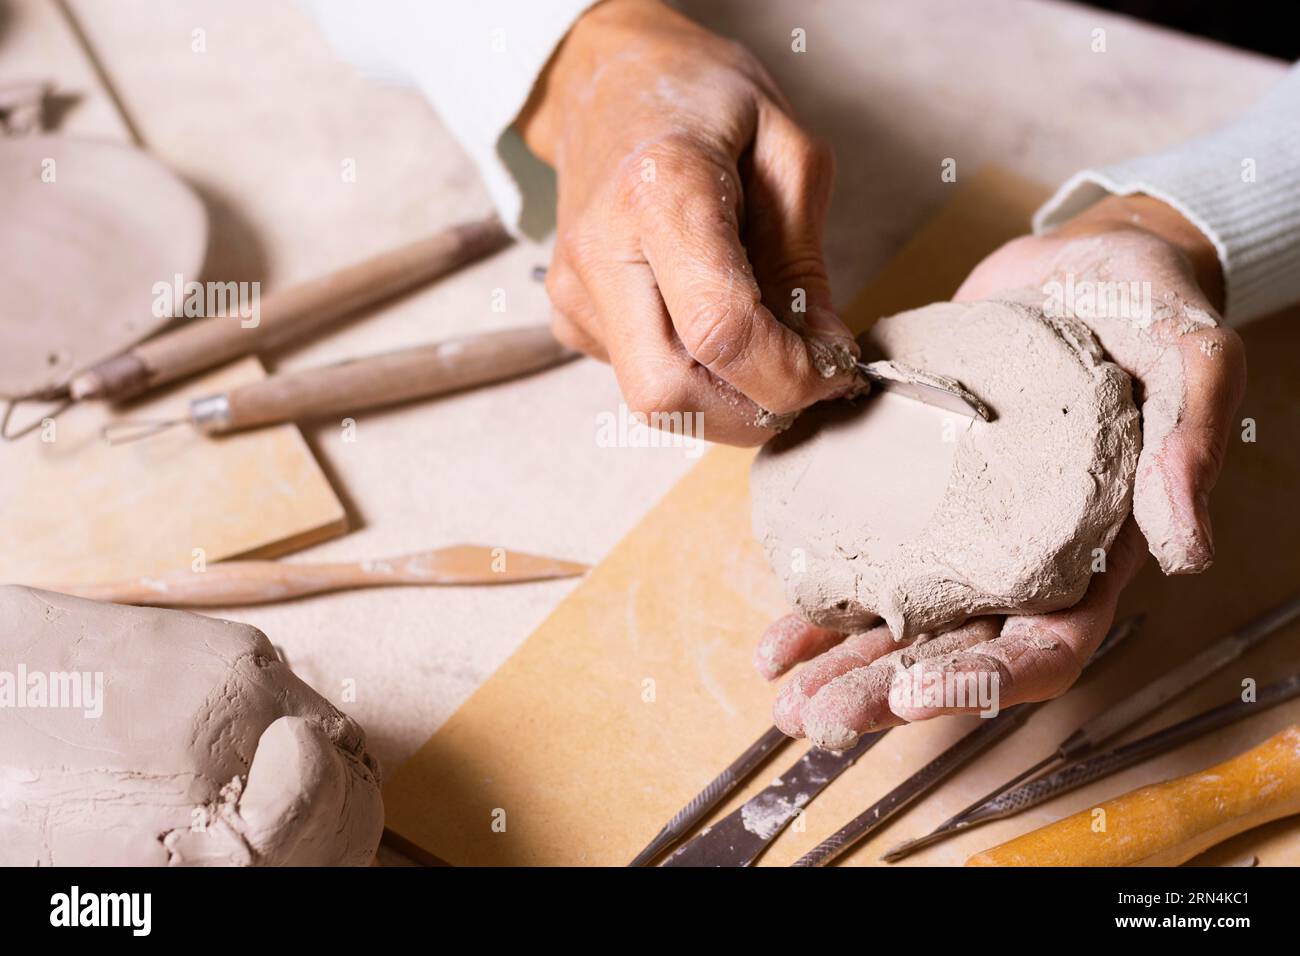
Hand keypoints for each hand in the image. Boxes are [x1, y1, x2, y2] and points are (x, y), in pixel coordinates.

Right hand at [518, 0, 858, 444]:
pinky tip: (716, 327)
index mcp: (660, 192)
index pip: (720, 333)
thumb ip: (805, 263)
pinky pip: (642, 379)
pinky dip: (696, 376)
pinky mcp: (570, 317)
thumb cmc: (705, 102)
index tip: (834, 367)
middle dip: (751, 412)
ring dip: (727, 400)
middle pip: (669, 394)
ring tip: (769, 349)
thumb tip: (824, 354)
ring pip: (654, 402)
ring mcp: (575, 291)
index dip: (789, 374)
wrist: (611, 81)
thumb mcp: (788, 153)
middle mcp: (601, 251)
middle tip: (806, 380)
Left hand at [755, 195, 1245, 746]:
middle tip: (813, 715)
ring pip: (898, 615)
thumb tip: (1188, 548)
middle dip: (881, 691)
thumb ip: (1187, 447)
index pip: (1044, 646)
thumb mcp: (1190, 361)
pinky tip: (776, 623)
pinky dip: (818, 586)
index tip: (913, 692)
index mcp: (1092, 552)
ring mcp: (960, 530)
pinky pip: (861, 550)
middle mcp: (1020, 557)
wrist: (1080, 265)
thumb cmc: (1148, 312)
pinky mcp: (910, 489)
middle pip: (953, 650)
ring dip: (837, 658)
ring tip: (778, 686)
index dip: (983, 680)